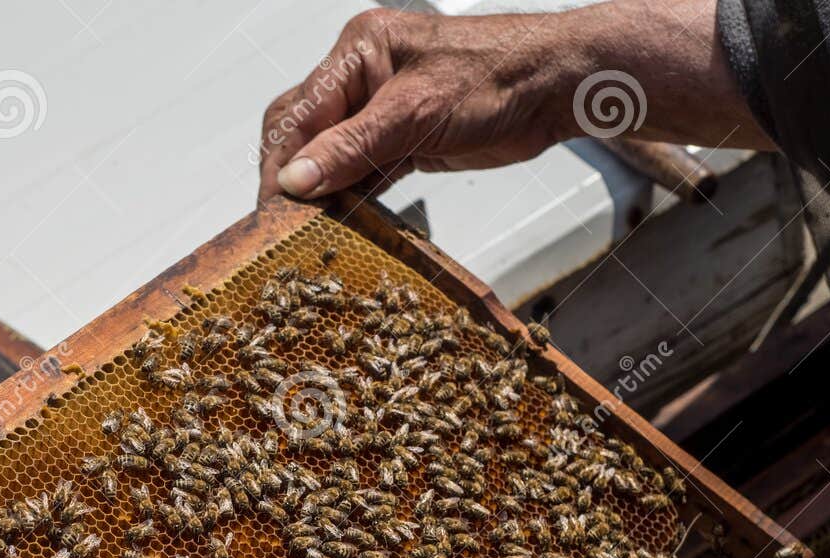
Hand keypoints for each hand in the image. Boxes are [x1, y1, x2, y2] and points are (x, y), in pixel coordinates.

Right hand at [259, 2, 766, 202]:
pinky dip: (353, 196)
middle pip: (306, 132)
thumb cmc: (496, 78)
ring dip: (322, 193)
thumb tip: (294, 179)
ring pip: (332, 155)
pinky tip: (344, 224)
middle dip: (292, 179)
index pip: (297, 112)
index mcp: (359, 50)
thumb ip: (353, 145)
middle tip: (282, 228)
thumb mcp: (416, 112)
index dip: (279, 164)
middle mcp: (364, 75)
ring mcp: (384, 107)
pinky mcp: (406, 137)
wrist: (558, 86)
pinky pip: (364, 169)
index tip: (271, 211)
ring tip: (307, 235)